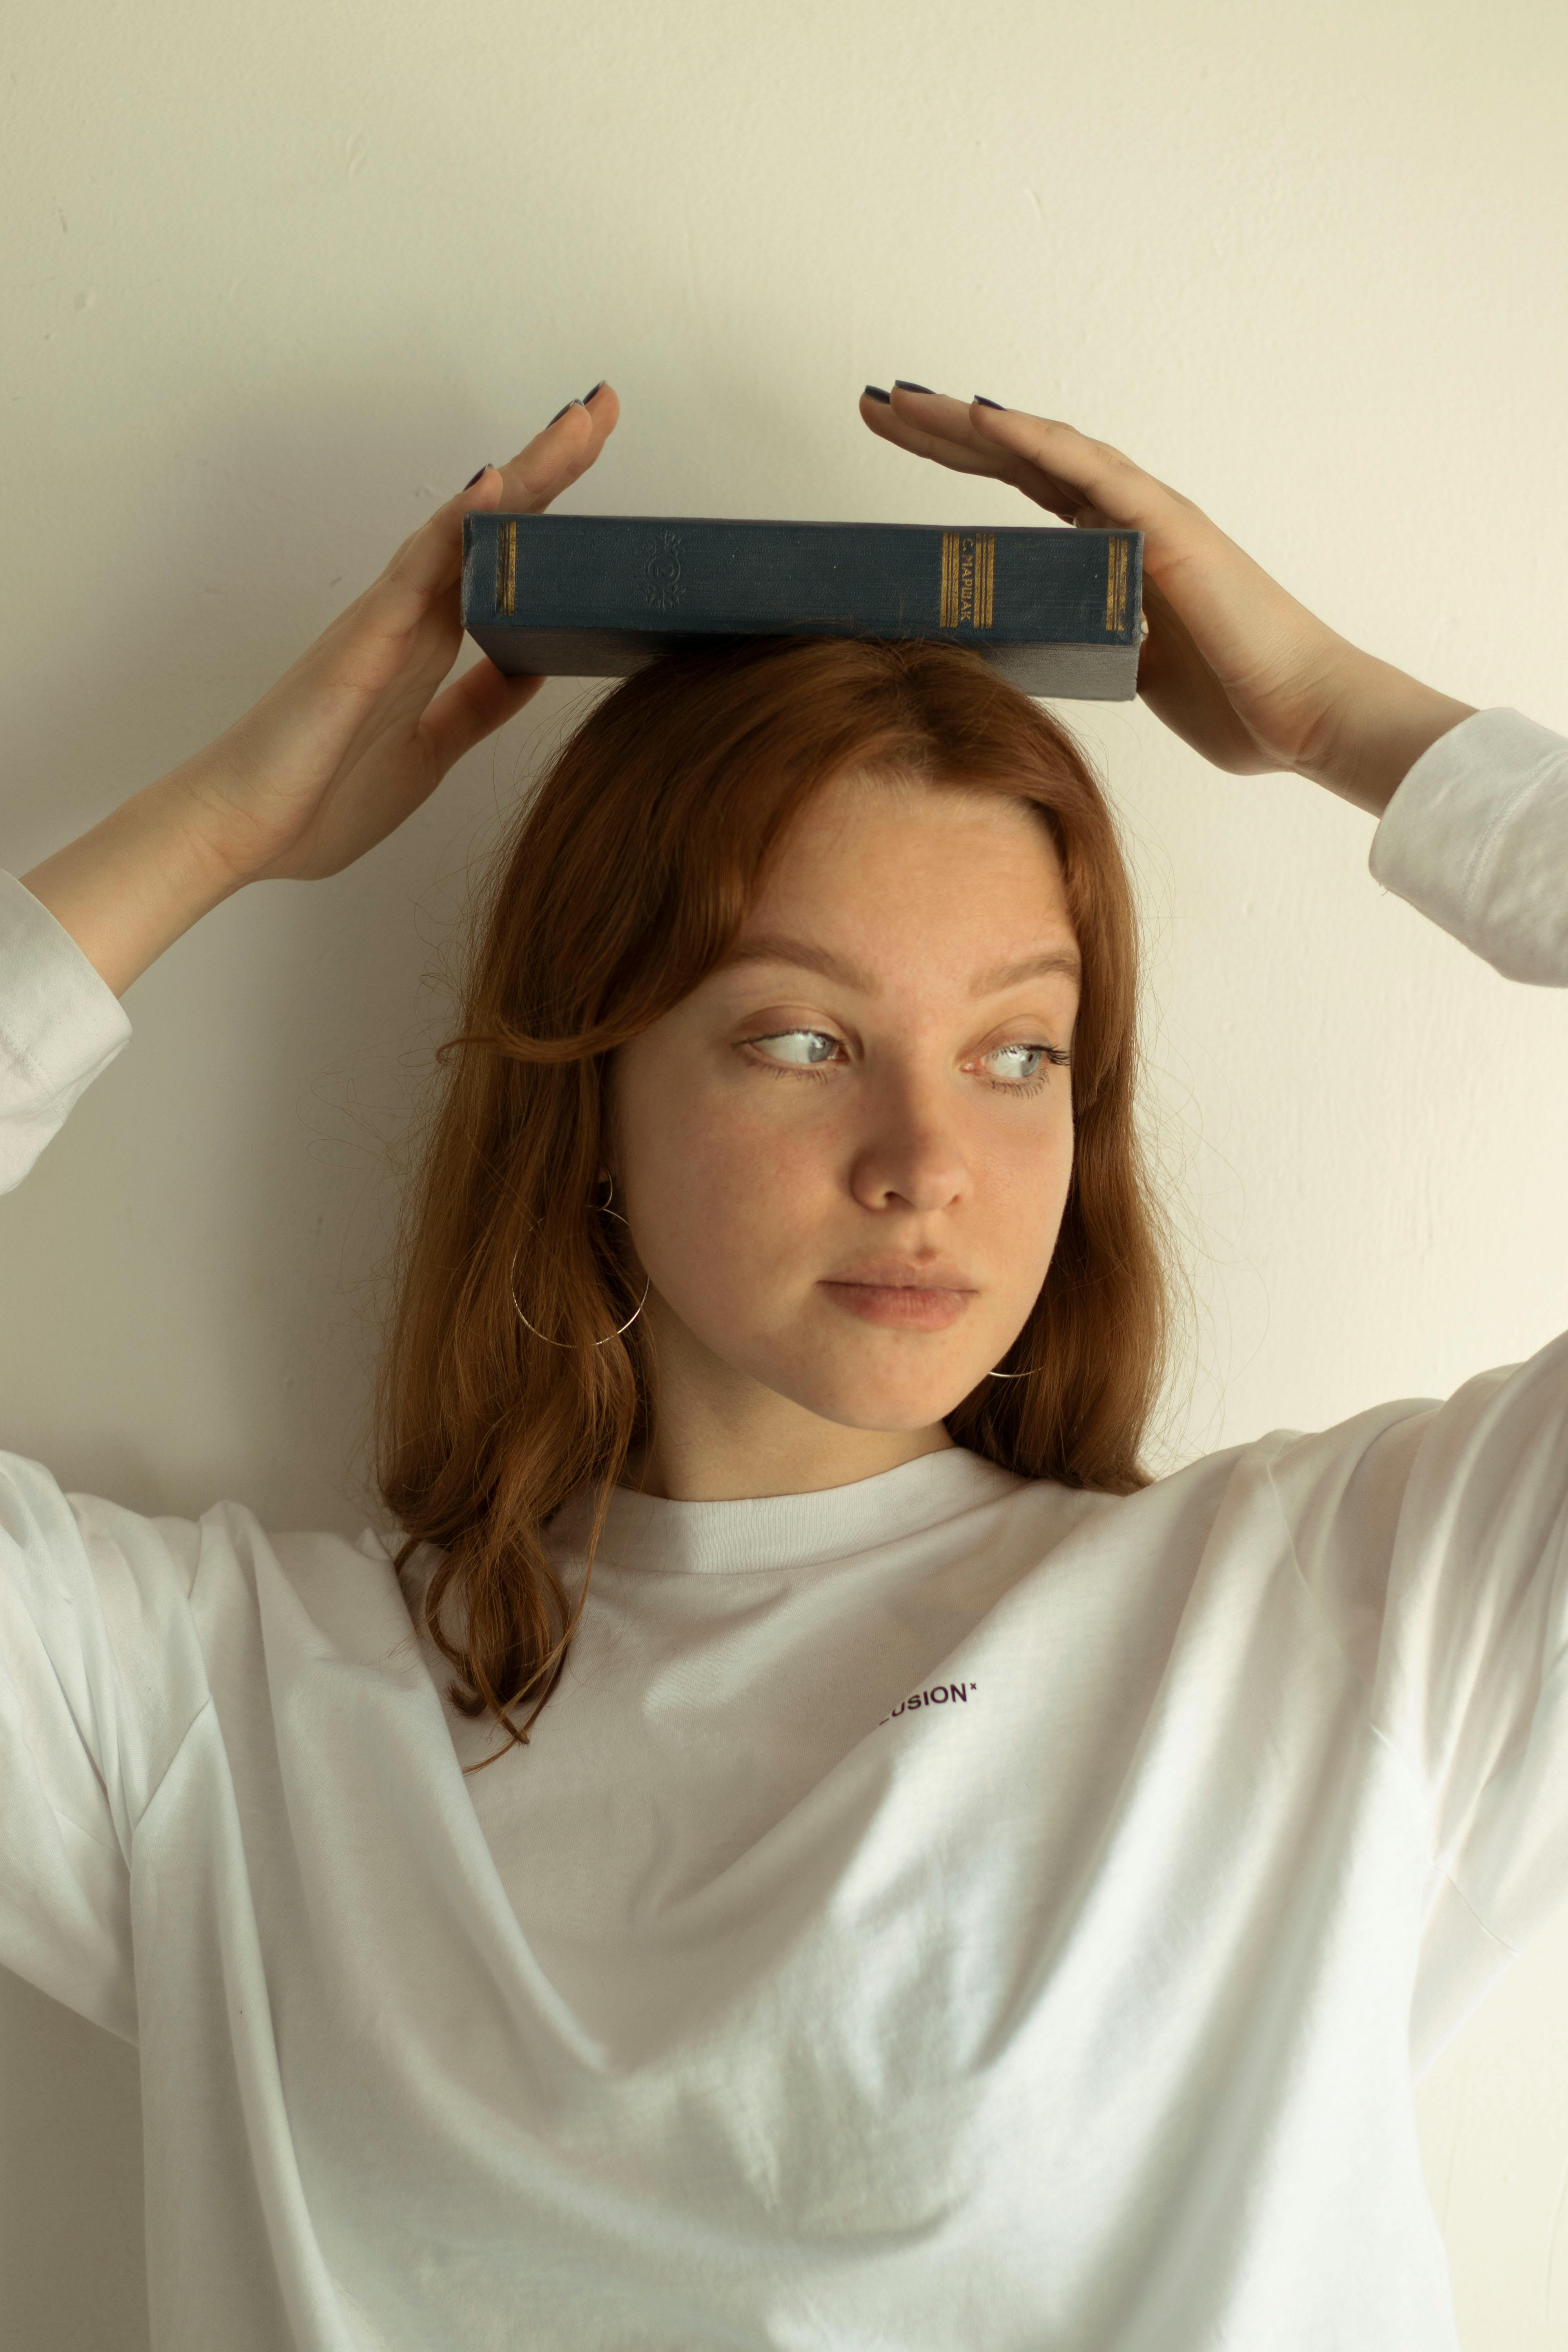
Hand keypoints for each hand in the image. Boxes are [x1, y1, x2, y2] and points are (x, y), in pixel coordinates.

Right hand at [182, 386, 620, 884]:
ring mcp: (384, 623)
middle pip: (490, 526)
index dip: (551, 514)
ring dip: (519, 476)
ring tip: (573, 425)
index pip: (502, 562)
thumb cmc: (320, 797)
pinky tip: (495, 487)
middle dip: (549, 468)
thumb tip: (532, 668)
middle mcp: (409, 618)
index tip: (598, 465)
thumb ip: (478, 706)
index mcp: (429, 645)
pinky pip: (415, 574)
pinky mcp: (362, 645)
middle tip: (603, 407)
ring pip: (460, 529)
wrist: (242, 834)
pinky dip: (456, 527)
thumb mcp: (432, 750)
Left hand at [857, 385, 1363, 784]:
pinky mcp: (1167, 530)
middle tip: (876, 402)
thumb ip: (1082, 649)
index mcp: (1113, 554)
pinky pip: (1090, 474)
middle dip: (944, 430)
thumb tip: (1027, 657)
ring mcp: (1147, 517)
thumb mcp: (1128, 675)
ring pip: (1043, 450)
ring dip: (970, 423)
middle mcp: (1126, 522)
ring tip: (902, 400)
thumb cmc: (1236, 705)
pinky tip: (982, 421)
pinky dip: (1035, 443)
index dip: (960, 464)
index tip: (897, 443)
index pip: (1021, 493)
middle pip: (1019, 459)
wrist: (1307, 718)